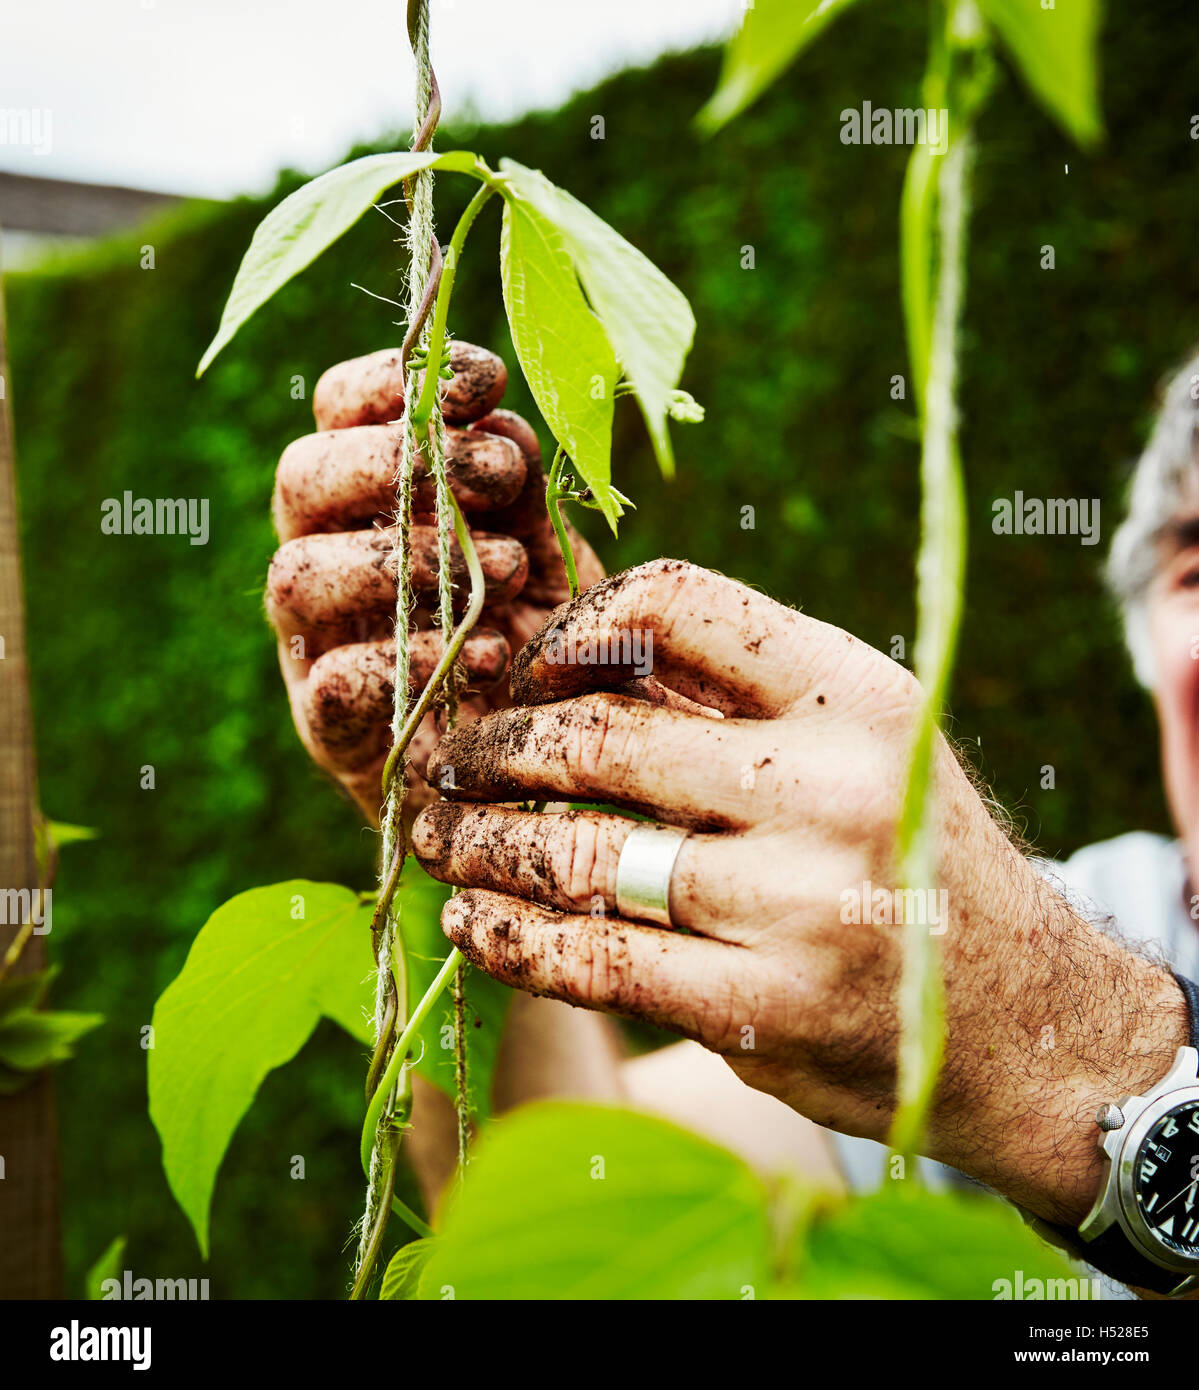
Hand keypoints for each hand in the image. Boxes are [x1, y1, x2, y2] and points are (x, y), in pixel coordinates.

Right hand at [265, 341, 602, 822]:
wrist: (548, 773)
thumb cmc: (541, 641)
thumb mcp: (546, 547)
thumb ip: (515, 485)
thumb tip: (494, 420)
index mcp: (368, 500)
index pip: (338, 411)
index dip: (393, 380)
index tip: (483, 381)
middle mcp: (327, 560)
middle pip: (302, 478)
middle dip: (399, 461)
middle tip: (497, 478)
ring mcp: (317, 646)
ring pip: (298, 574)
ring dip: (408, 559)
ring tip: (507, 572)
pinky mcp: (333, 731)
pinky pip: (334, 682)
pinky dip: (413, 660)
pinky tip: (487, 657)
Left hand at [412, 558, 1188, 1223]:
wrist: (1025, 1021)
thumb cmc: (912, 856)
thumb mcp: (861, 742)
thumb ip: (731, 693)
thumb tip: (565, 640)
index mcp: (854, 691)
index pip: (676, 601)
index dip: (573, 625)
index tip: (527, 665)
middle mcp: (830, 784)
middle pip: (602, 734)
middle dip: (494, 745)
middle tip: (443, 757)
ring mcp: (796, 900)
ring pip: (579, 850)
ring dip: (478, 843)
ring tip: (435, 836)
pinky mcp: (763, 1008)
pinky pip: (593, 960)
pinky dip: (511, 939)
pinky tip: (472, 924)